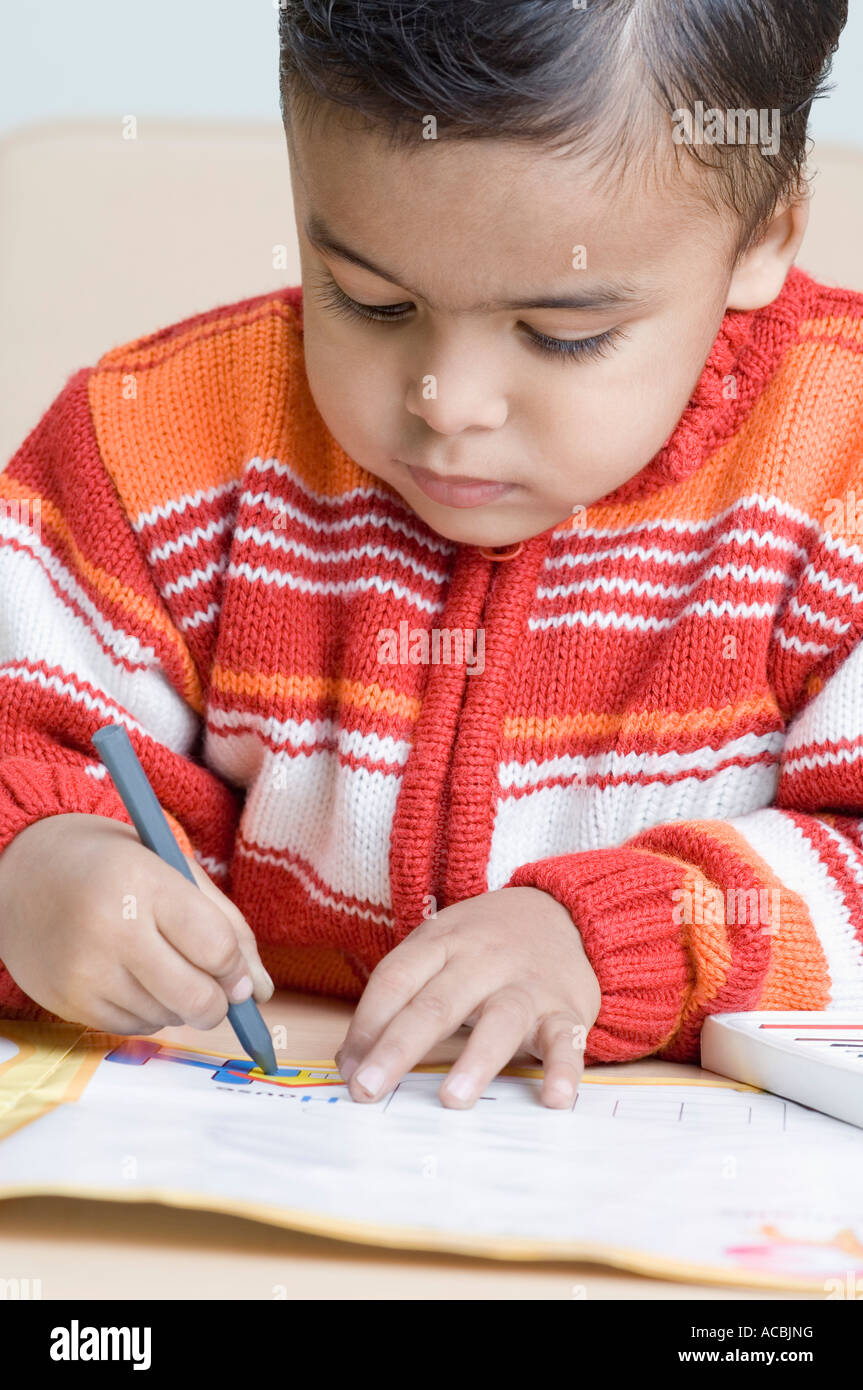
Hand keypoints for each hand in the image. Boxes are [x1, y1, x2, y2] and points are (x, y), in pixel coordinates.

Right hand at [0, 813, 272, 1032]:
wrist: (25, 870)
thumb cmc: (114, 864)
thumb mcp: (175, 868)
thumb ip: (226, 924)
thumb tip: (261, 991)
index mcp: (147, 883)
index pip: (217, 948)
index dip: (237, 968)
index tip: (235, 968)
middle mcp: (113, 930)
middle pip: (197, 998)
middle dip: (220, 1001)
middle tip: (215, 986)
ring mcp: (86, 972)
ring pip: (169, 1017)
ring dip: (180, 1003)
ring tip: (160, 965)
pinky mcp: (68, 1002)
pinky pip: (134, 1028)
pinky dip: (148, 1011)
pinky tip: (132, 978)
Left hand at [335, 886, 600, 1108]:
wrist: (562, 912)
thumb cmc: (484, 945)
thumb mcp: (438, 950)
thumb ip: (398, 999)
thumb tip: (350, 1062)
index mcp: (443, 943)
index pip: (396, 978)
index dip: (367, 1023)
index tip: (348, 1068)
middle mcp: (483, 960)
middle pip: (437, 1003)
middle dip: (399, 1047)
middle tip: (368, 1089)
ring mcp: (527, 985)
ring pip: (501, 1020)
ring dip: (476, 1060)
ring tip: (452, 1099)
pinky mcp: (566, 1010)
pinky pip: (566, 1040)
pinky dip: (563, 1069)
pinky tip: (554, 1099)